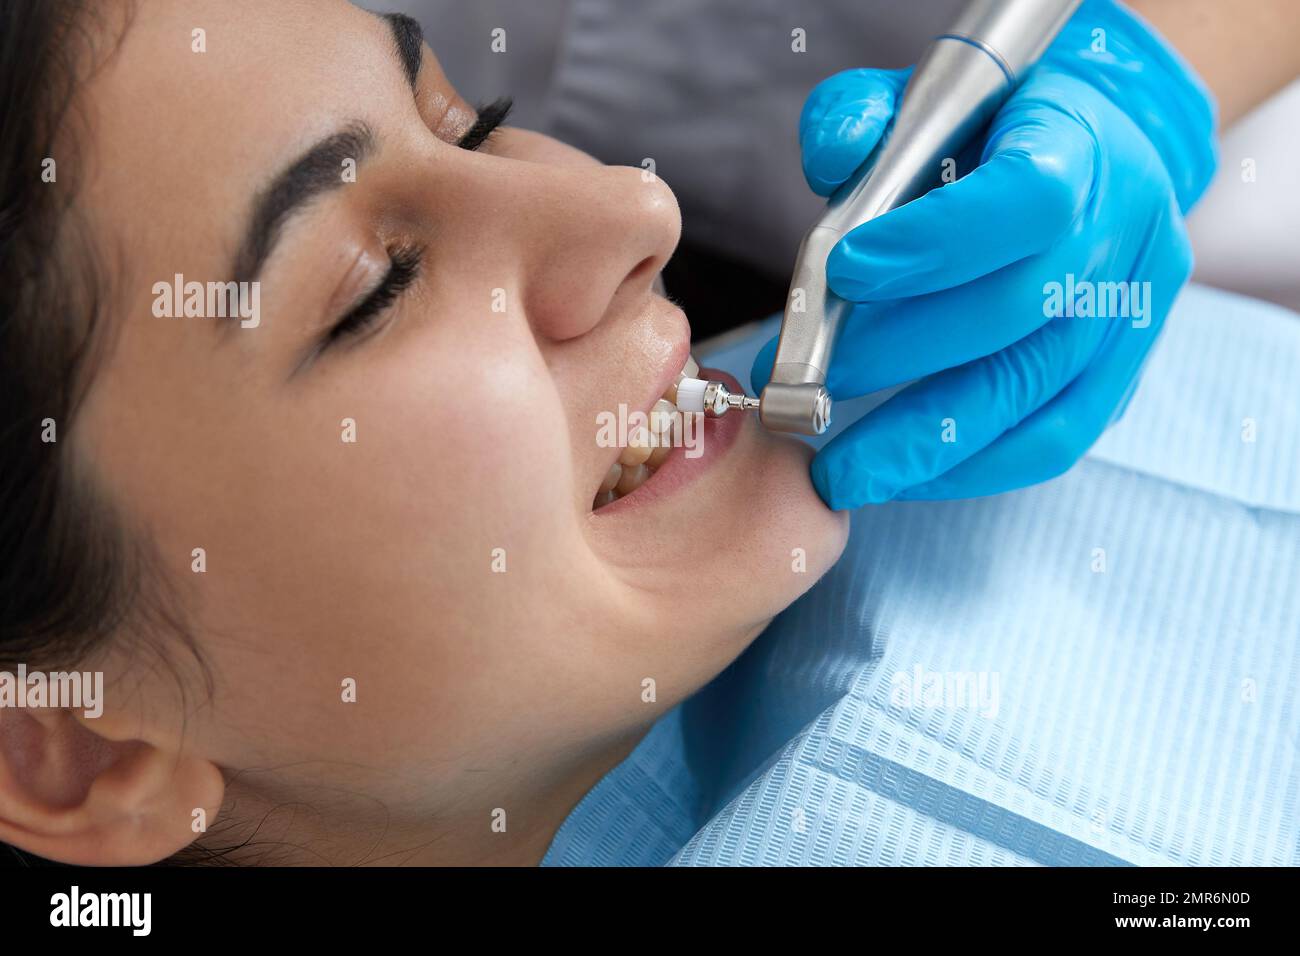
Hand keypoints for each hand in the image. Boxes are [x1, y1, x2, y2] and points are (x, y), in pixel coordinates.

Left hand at [752, 0, 1216, 508]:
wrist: (1096, 153)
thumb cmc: (987, 131)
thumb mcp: (918, 100)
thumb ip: (861, 118)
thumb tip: (834, 165)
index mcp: (1080, 143)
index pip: (1028, 200)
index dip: (937, 242)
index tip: (844, 273)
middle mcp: (1125, 228)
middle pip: (1019, 311)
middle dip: (898, 356)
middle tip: (805, 389)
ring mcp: (1134, 310)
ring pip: (1035, 394)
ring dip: (924, 442)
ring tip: (841, 470)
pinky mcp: (1124, 373)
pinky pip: (1054, 441)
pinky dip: (970, 469)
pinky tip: (902, 476)